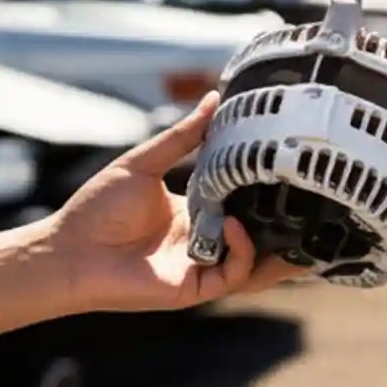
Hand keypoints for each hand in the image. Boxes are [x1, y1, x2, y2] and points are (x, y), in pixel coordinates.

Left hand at [44, 92, 307, 312]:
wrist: (67, 251)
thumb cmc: (96, 208)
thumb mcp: (144, 163)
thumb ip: (182, 136)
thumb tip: (212, 98)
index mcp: (194, 215)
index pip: (242, 204)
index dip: (266, 194)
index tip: (289, 171)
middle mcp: (203, 242)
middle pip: (257, 237)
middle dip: (287, 230)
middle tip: (319, 208)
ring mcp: (201, 266)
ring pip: (254, 263)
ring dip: (279, 250)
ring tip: (303, 229)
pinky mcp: (194, 287)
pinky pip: (232, 273)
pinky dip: (242, 251)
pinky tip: (236, 226)